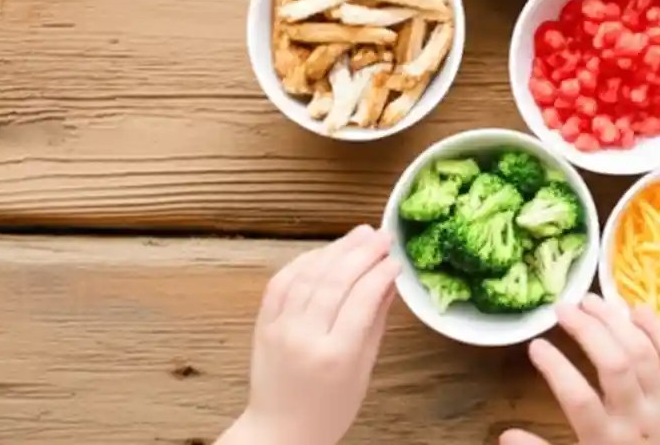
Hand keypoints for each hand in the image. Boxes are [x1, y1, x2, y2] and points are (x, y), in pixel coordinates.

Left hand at [218, 225, 400, 444]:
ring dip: (336, 249)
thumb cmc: (329, 409)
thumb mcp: (363, 370)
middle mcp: (305, 337)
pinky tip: (325, 252)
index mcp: (336, 355)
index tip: (396, 259)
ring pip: (309, 275)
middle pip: (336, 280)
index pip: (362, 299)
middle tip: (382, 235)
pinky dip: (305, 261)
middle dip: (362, 252)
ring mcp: (280, 328)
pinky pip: (282, 281)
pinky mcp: (263, 324)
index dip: (382, 273)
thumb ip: (375, 323)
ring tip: (359, 234)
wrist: (280, 432)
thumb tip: (389, 282)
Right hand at [502, 294, 659, 444]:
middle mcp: (636, 417)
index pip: (578, 398)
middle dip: (587, 330)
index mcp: (605, 441)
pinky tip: (637, 310)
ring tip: (591, 300)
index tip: (536, 345)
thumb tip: (505, 435)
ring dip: (615, 321)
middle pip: (614, 365)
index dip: (556, 368)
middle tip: (563, 308)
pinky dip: (658, 330)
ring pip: (642, 353)